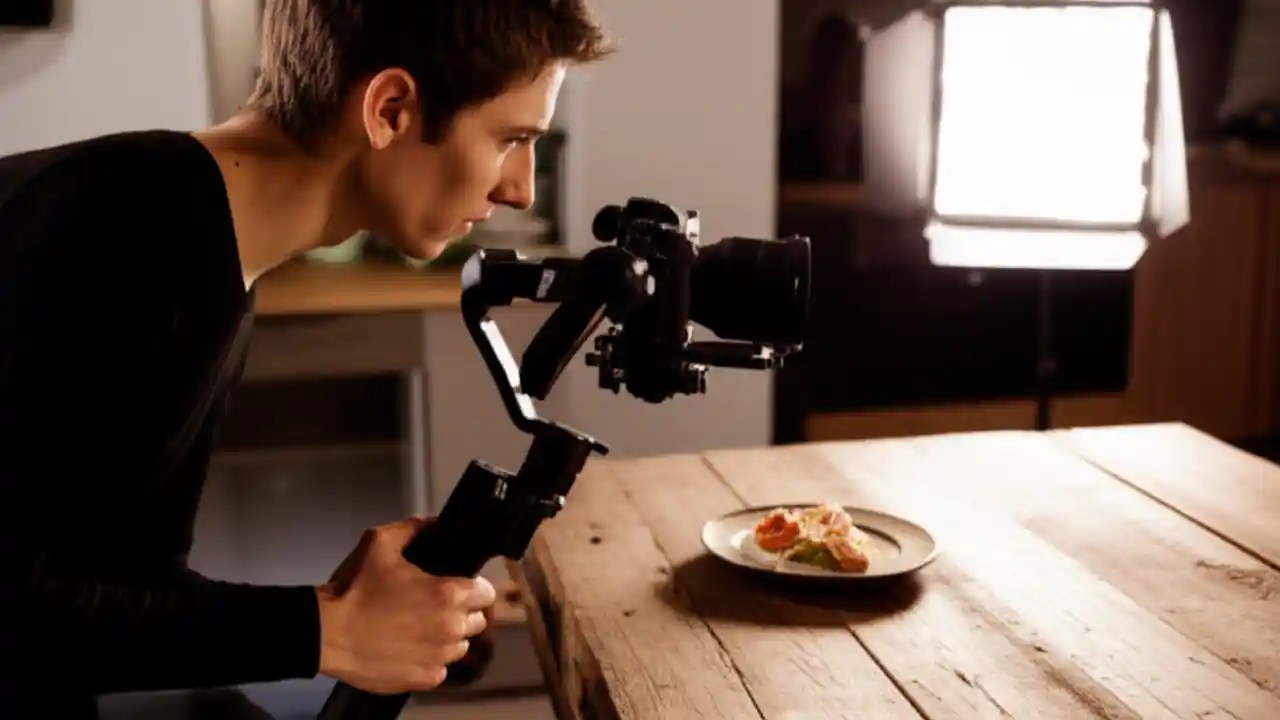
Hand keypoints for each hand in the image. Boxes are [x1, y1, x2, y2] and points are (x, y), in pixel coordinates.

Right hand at [314, 516, 496, 693]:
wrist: (326, 633)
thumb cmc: (355, 588)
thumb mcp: (379, 543)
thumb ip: (413, 528)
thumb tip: (432, 522)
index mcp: (449, 594)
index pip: (486, 592)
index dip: (473, 587)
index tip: (456, 586)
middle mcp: (452, 628)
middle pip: (476, 620)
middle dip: (460, 612)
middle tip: (433, 606)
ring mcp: (440, 657)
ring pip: (460, 646)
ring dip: (447, 637)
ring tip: (419, 628)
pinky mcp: (425, 679)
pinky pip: (440, 668)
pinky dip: (429, 659)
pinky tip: (408, 648)